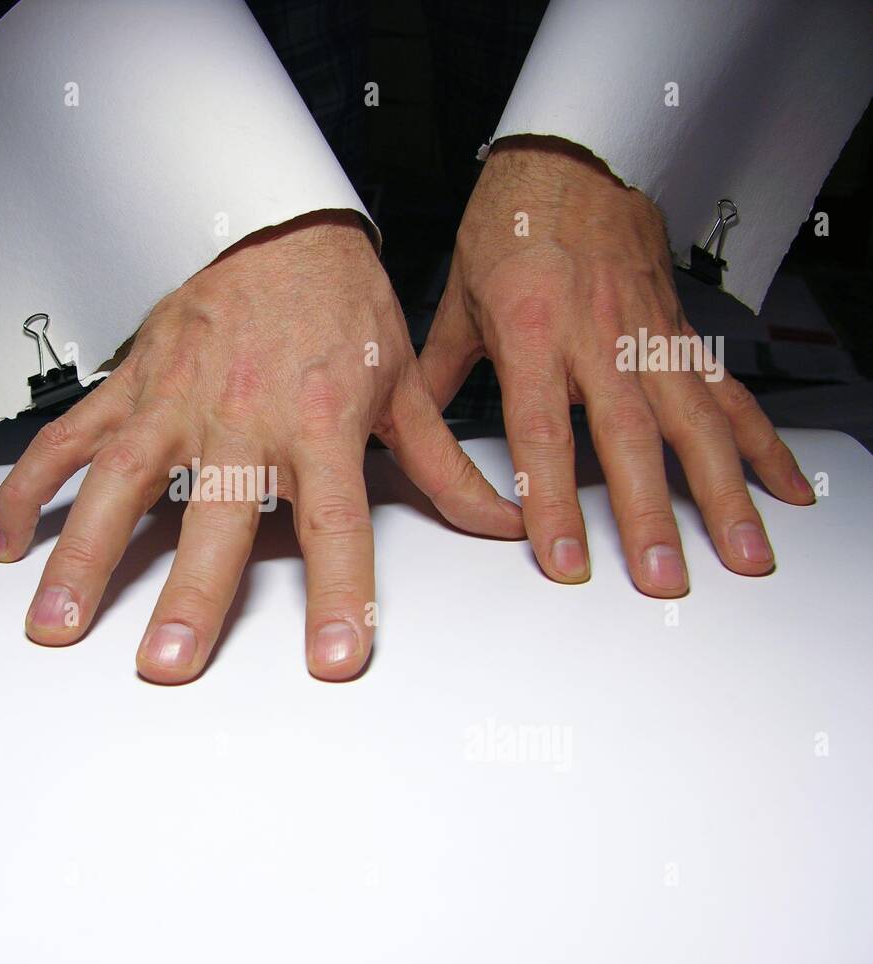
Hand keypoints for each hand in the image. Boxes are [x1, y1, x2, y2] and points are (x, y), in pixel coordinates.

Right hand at [0, 210, 523, 682]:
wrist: (285, 224)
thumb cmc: (343, 307)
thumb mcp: (405, 387)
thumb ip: (445, 469)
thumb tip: (506, 523)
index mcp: (320, 425)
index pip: (336, 526)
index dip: (338, 596)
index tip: (333, 660)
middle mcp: (242, 419)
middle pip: (215, 519)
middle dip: (190, 596)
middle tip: (166, 664)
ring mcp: (174, 404)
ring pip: (118, 482)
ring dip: (81, 554)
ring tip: (55, 623)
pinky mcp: (128, 387)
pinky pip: (67, 440)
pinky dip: (27, 489)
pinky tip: (6, 544)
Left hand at [420, 136, 813, 596]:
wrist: (567, 157)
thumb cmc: (509, 223)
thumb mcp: (458, 299)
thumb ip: (441, 374)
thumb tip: (410, 431)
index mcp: (533, 333)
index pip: (542, 434)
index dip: (553, 501)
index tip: (563, 557)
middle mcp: (599, 337)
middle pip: (630, 439)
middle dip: (650, 515)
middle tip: (662, 575)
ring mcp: (648, 335)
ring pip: (695, 421)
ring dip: (724, 492)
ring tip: (743, 551)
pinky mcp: (680, 329)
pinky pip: (727, 390)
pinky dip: (760, 440)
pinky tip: (782, 486)